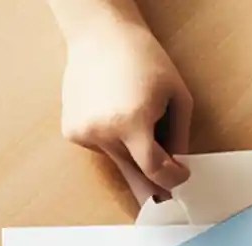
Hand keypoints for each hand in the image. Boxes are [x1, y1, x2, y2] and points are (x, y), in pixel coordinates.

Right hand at [58, 18, 192, 199]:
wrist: (100, 36)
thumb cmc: (144, 59)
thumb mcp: (176, 95)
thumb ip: (179, 136)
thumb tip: (177, 167)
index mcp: (132, 122)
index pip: (154, 171)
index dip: (171, 179)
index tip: (180, 177)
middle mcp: (103, 132)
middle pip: (133, 175)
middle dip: (151, 188)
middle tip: (164, 203)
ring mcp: (83, 134)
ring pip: (116, 162)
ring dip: (131, 156)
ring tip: (133, 120)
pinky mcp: (71, 132)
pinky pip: (101, 149)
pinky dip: (111, 140)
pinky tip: (110, 112)